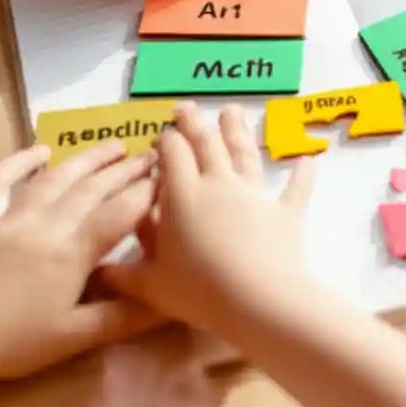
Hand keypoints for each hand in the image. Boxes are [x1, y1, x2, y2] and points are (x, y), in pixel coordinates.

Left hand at [0, 142, 162, 381]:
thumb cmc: (11, 344)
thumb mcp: (73, 338)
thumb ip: (122, 316)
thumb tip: (168, 300)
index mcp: (71, 254)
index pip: (119, 214)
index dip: (146, 194)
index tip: (167, 177)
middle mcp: (44, 225)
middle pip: (90, 189)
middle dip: (123, 170)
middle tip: (148, 154)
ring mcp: (7, 218)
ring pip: (52, 179)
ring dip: (84, 160)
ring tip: (109, 146)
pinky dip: (18, 162)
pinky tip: (38, 151)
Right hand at [104, 103, 315, 332]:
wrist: (259, 299)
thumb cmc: (199, 290)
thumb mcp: (151, 285)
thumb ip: (123, 275)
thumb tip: (96, 270)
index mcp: (183, 194)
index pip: (172, 154)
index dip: (166, 141)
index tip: (162, 135)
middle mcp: (218, 184)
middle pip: (206, 144)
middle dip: (194, 123)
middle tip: (186, 107)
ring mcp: (254, 195)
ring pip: (245, 154)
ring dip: (238, 131)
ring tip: (232, 111)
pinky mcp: (285, 213)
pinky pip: (295, 190)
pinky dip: (302, 175)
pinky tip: (309, 160)